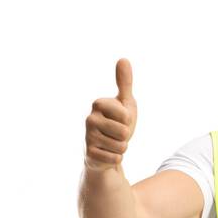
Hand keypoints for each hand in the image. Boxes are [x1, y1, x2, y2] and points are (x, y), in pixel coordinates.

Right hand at [84, 58, 137, 172]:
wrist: (106, 148)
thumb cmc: (117, 123)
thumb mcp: (125, 103)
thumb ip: (124, 83)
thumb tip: (123, 59)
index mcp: (98, 104)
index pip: (126, 115)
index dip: (129, 120)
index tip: (121, 120)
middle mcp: (89, 119)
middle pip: (124, 132)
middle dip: (126, 136)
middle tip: (117, 134)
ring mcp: (88, 137)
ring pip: (121, 146)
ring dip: (122, 147)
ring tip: (112, 143)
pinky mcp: (90, 154)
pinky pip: (116, 158)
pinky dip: (117, 158)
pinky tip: (108, 154)